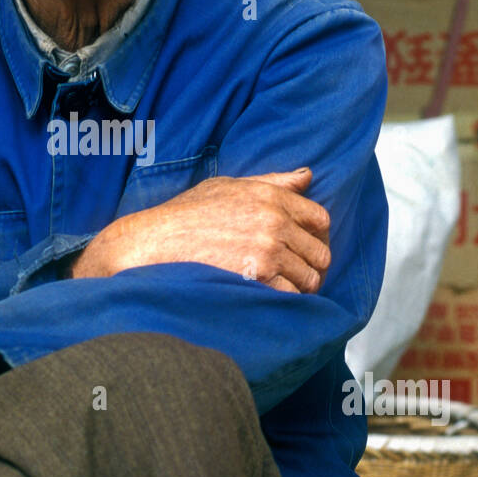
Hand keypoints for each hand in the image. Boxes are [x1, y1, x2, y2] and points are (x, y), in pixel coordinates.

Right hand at [72, 167, 330, 293]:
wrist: (157, 243)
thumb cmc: (187, 214)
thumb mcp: (228, 186)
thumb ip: (273, 181)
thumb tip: (307, 176)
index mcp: (271, 196)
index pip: (319, 218)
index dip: (316, 235)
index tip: (304, 246)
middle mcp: (275, 221)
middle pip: (320, 252)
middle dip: (310, 265)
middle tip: (294, 273)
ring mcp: (269, 250)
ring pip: (309, 277)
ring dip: (299, 286)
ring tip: (281, 287)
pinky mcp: (260, 277)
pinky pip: (292, 295)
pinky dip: (285, 300)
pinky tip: (269, 297)